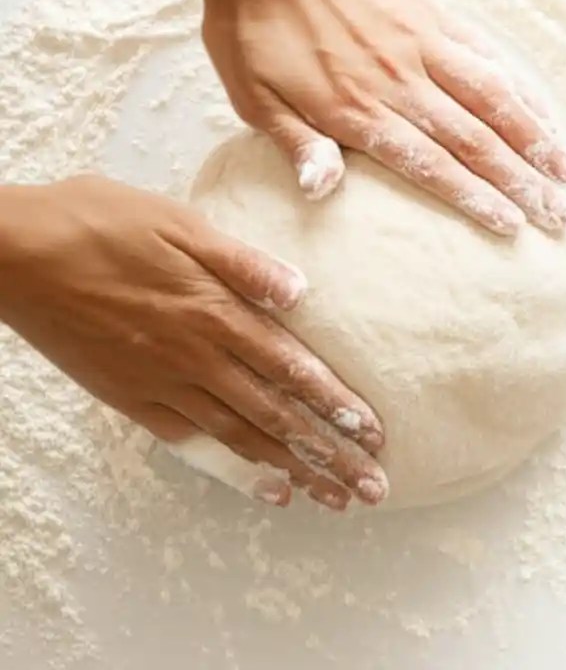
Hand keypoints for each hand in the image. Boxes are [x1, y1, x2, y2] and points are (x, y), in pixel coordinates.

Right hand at [0, 177, 387, 509]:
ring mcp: (162, 383)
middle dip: (330, 455)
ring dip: (293, 469)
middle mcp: (196, 358)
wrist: (11, 253)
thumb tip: (301, 290)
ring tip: (334, 498)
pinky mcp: (131, 397)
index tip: (374, 436)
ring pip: (241, 437)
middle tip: (372, 487)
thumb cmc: (97, 223)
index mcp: (214, 311)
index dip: (336, 406)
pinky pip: (193, 442)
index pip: (292, 370)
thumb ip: (243, 262)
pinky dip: (234, 468)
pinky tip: (269, 488)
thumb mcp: (178, 224)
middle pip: (277, 415)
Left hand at [192, 0, 565, 234]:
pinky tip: (542, 113)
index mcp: (358, 109)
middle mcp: (401, 81)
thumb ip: (294, 143)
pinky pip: (486, 55)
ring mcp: (423, 46)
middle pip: (475, 140)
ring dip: (536, 137)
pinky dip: (519, 87)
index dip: (475, 198)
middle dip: (522, 182)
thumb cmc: (255, 30)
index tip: (512, 226)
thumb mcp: (253, 95)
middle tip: (559, 215)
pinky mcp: (432, 19)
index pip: (431, 164)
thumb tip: (321, 190)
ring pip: (494, 97)